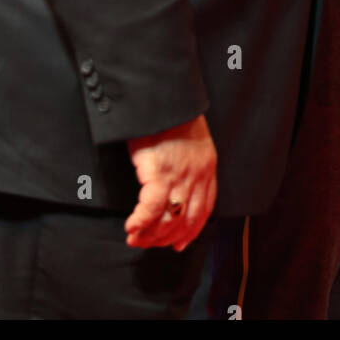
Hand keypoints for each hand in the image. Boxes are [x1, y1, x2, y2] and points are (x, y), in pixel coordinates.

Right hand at [124, 113, 216, 251]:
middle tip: (148, 243)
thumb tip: (176, 185)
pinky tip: (131, 227)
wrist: (164, 95)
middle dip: (166, 238)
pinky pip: (151, 208)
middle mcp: (197, 174)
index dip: (191, 232)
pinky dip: (140, 222)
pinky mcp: (159, 171)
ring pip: (168, 219)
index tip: (178, 244)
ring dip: (150, 235)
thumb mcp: (191, 139)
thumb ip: (189, 162)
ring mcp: (180, 174)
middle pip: (186, 220)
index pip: (204, 210)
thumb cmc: (171, 114)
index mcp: (208, 166)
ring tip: (135, 238)